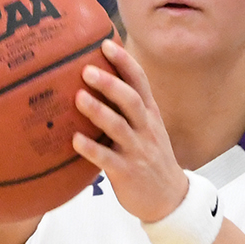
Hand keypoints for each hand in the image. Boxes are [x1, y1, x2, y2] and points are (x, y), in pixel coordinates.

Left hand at [72, 40, 188, 222]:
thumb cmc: (150, 158)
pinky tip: (74, 141)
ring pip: (119, 127)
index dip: (124, 61)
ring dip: (98, 111)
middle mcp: (145, 129)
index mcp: (149, 115)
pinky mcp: (127, 172)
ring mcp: (137, 150)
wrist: (170, 199)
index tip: (105, 44)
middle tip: (86, 69)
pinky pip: (107, 159)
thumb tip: (97, 82)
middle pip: (130, 100)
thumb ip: (127, 108)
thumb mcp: (147, 129)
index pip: (140, 82)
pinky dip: (91, 148)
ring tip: (79, 98)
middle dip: (109, 83)